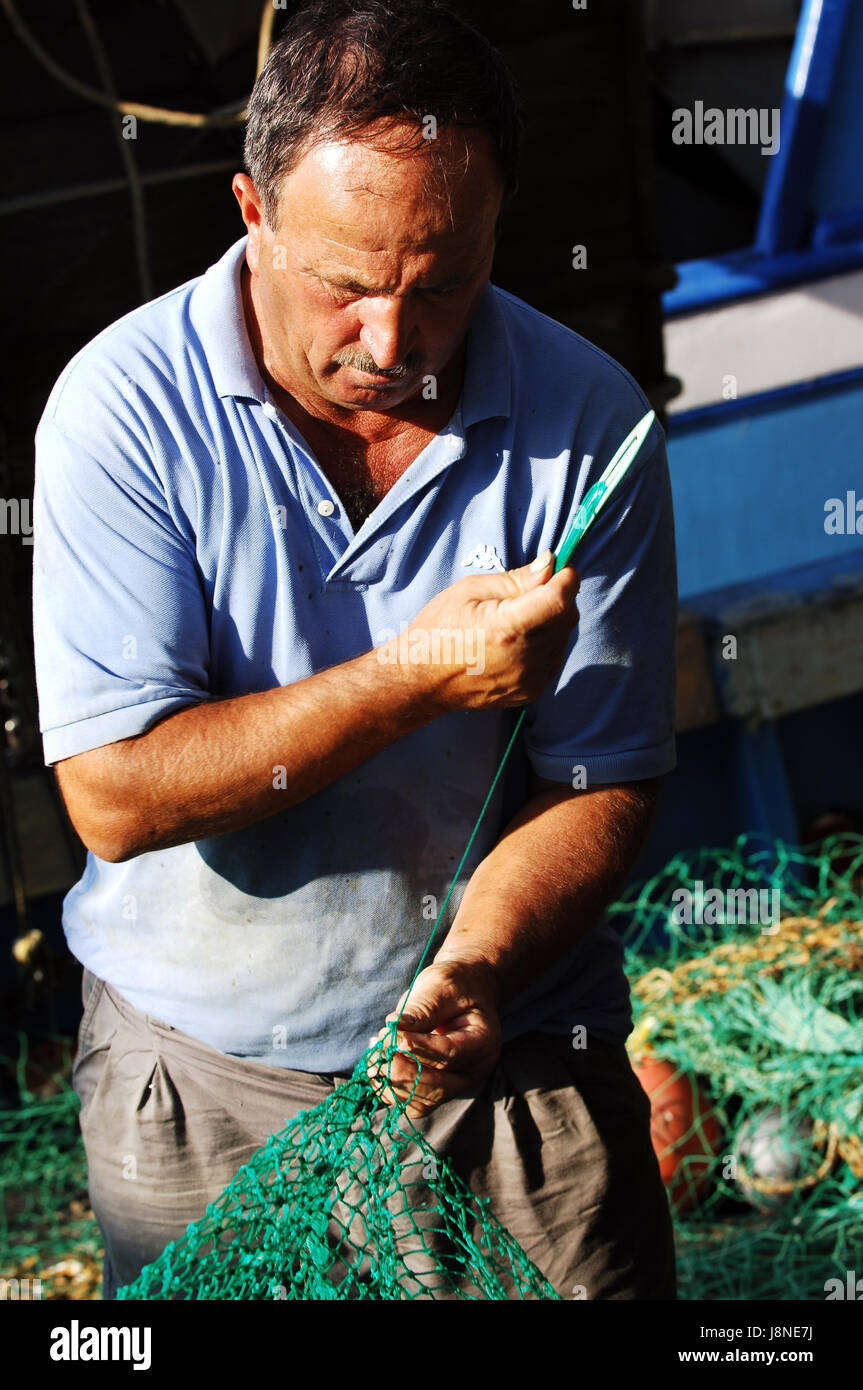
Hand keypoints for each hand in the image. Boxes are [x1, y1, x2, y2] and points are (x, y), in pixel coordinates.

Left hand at [366, 959, 501, 1120]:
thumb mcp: (443, 986)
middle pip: (437, 1087)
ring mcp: (456, 1086)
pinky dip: (389, 1089)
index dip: (416, 1048)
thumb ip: (423, 1008)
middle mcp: (473, 1072)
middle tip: (378, 1046)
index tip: (388, 1032)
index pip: (449, 1054)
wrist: (465, 993)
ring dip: (391, 1082)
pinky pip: (412, 1103)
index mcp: (483, 1044)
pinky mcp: (436, 1091)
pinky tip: (378, 1063)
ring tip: (375, 1053)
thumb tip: (394, 1026)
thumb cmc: (456, 986)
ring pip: (422, 1102)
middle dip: (401, 1070)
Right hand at [382, 552, 578, 711]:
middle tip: (532, 589)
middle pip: (566, 618)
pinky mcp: (530, 691)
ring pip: (562, 637)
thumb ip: (517, 579)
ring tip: (519, 616)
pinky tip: (519, 638)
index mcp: (507, 629)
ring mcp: (529, 680)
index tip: (560, 567)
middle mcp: (525, 659)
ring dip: (552, 620)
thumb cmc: (438, 629)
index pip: (560, 600)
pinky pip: (553, 657)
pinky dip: (545, 641)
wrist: (421, 680)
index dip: (566, 579)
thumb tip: (550, 564)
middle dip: (558, 596)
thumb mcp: (470, 590)